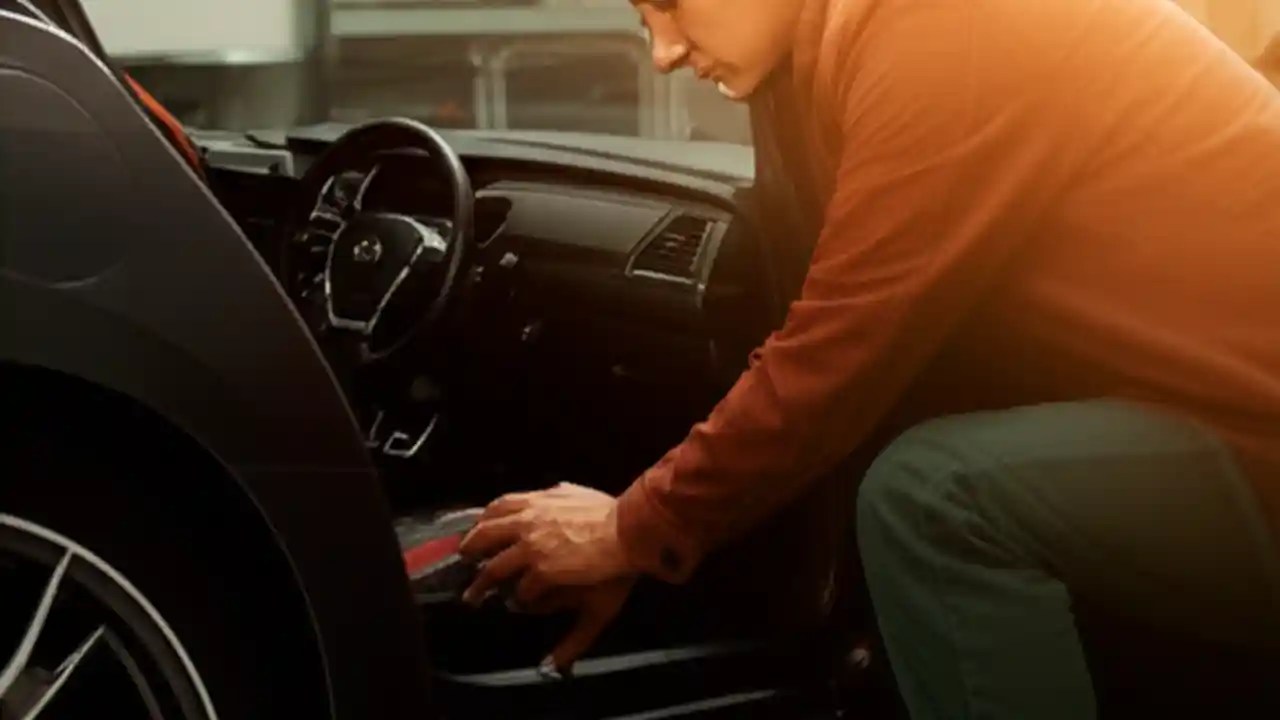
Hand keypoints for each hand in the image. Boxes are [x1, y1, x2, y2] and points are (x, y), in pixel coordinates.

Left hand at [458, 483, 639, 668]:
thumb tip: (554, 489)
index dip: (483, 519)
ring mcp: (533, 547)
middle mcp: (528, 521)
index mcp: (537, 501)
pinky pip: (522, 589)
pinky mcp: (542, 571)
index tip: (477, 529)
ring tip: (474, 596)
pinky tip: (518, 604)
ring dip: (481, 584)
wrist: (626, 531)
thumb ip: (561, 492)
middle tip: (463, 560)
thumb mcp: (579, 493)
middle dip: (470, 549)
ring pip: (495, 568)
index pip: (499, 505)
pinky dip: (518, 598)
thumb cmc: (610, 512)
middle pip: (485, 535)